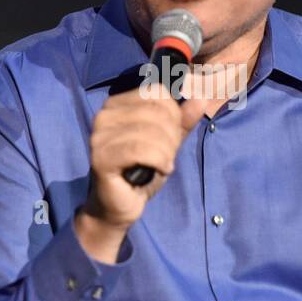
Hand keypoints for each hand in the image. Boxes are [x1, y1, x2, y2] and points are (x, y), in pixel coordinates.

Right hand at [80, 82, 204, 230]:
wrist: (118, 206)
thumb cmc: (140, 172)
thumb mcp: (167, 143)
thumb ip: (182, 121)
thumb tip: (201, 98)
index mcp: (116, 104)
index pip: (157, 93)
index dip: (174, 117)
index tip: (170, 140)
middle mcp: (104, 115)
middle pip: (158, 111)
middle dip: (172, 137)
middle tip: (166, 157)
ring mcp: (99, 136)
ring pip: (152, 131)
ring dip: (167, 152)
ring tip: (162, 165)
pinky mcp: (101, 157)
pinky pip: (141, 150)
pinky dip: (159, 160)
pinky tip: (161, 170)